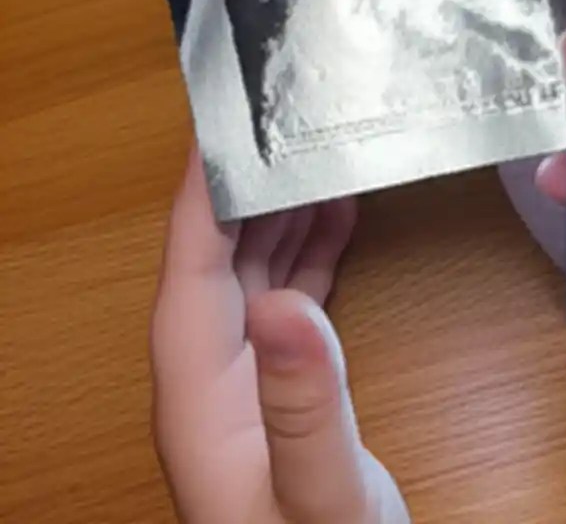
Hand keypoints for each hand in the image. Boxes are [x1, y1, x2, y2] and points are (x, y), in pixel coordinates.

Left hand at [150, 148, 408, 523]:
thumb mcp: (322, 493)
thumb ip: (302, 406)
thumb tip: (283, 301)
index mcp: (200, 393)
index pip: (187, 270)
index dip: (202, 194)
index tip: (225, 121)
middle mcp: (213, 379)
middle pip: (216, 260)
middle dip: (250, 187)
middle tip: (294, 118)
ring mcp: (246, 386)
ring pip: (250, 275)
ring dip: (282, 214)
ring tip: (323, 155)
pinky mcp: (283, 394)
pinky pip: (286, 302)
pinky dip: (309, 255)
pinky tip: (339, 224)